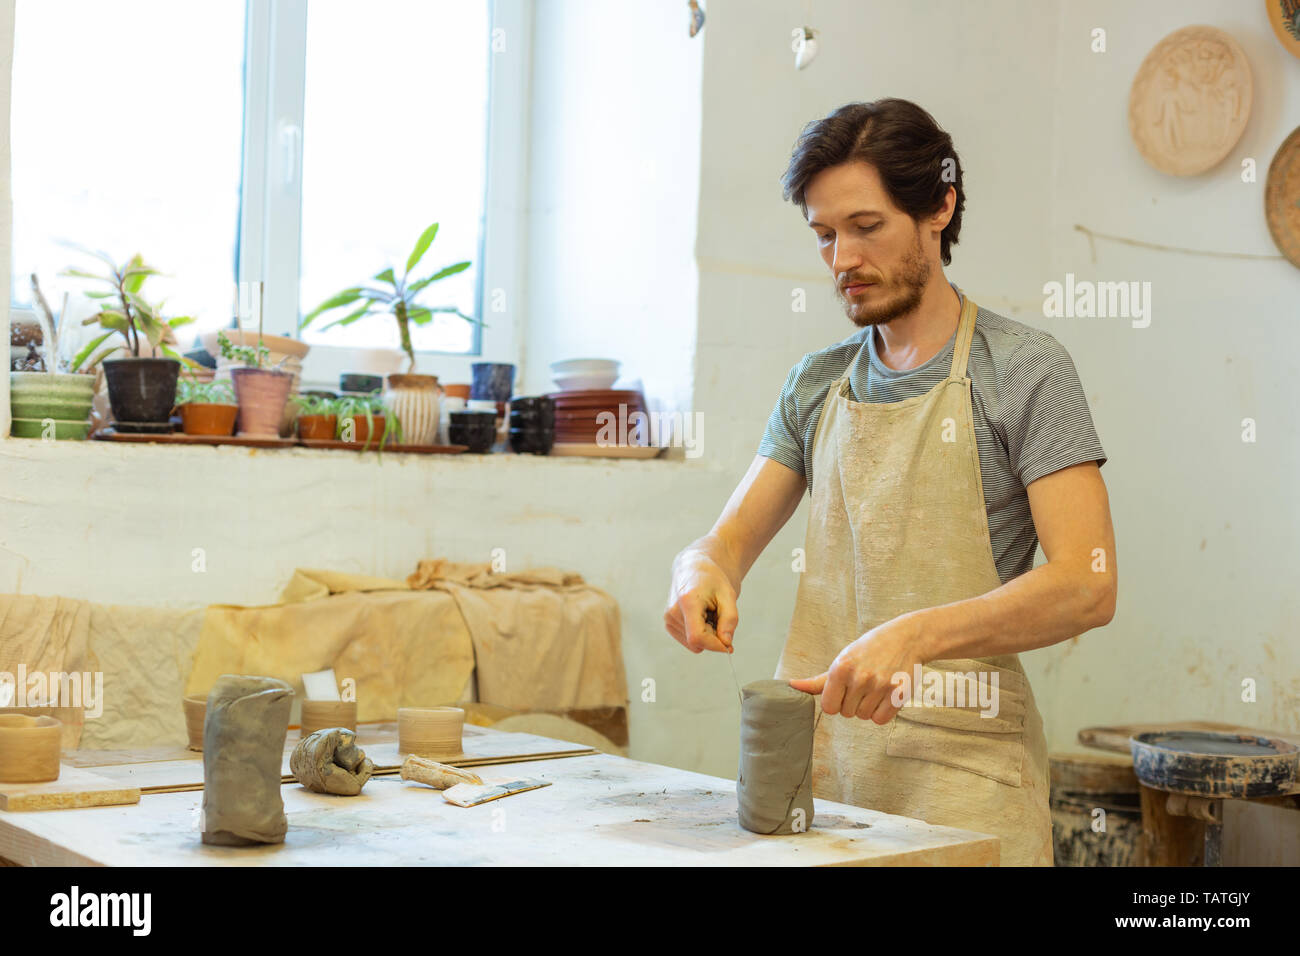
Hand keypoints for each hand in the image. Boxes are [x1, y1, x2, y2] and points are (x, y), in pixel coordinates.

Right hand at [663, 551, 737, 653]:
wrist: (695, 568)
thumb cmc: (712, 580)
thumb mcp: (728, 596)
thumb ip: (729, 620)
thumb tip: (726, 643)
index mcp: (687, 601)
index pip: (698, 637)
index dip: (715, 645)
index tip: (729, 646)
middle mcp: (673, 611)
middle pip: (698, 642)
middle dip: (714, 636)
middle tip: (719, 616)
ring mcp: (669, 618)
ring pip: (694, 644)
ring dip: (707, 634)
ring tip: (708, 613)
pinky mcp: (668, 624)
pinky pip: (689, 641)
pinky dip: (699, 633)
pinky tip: (701, 616)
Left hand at [788, 615, 922, 721]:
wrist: (906, 638)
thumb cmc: (870, 649)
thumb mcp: (843, 659)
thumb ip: (818, 680)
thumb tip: (792, 686)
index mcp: (841, 668)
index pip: (829, 707)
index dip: (836, 701)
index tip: (844, 690)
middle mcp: (860, 677)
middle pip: (846, 713)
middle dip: (853, 703)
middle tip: (864, 683)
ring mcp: (880, 686)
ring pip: (864, 716)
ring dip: (868, 706)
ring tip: (876, 686)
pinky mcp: (898, 694)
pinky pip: (881, 719)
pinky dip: (883, 712)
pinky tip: (886, 694)